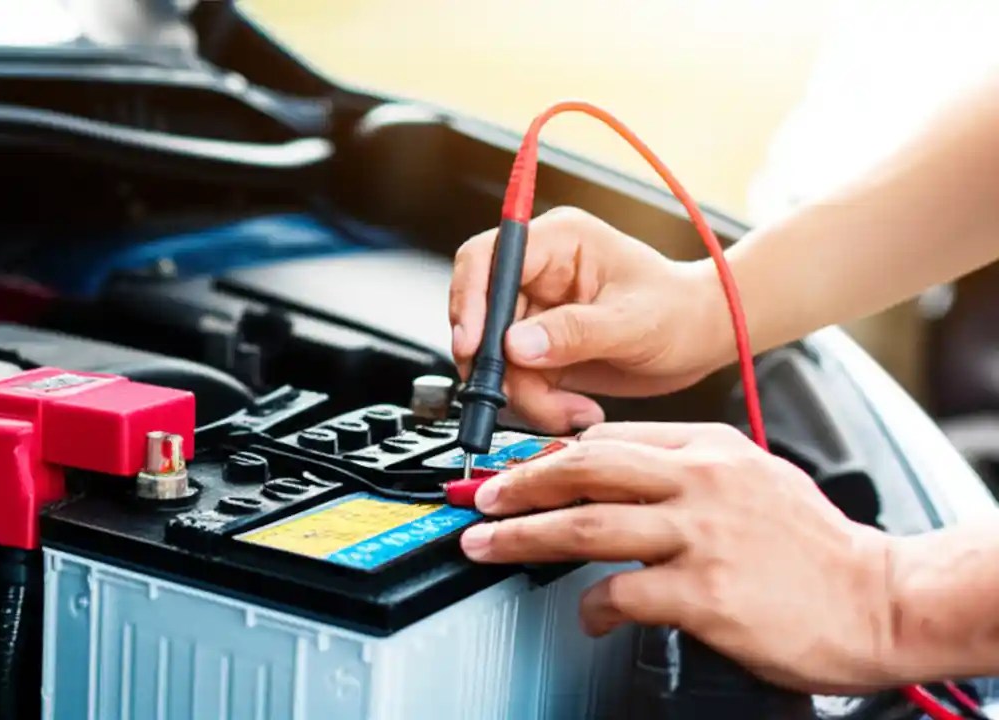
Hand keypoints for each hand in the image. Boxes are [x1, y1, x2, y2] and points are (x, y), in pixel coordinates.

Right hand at [449, 207, 728, 432]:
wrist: (701, 340)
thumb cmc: (680, 312)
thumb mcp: (634, 322)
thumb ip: (574, 333)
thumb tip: (514, 346)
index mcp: (557, 242)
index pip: (487, 258)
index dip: (469, 299)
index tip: (473, 346)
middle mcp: (537, 274)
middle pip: (482, 317)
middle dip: (499, 367)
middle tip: (527, 399)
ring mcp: (534, 313)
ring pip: (494, 359)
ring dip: (525, 395)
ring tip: (572, 411)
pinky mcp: (538, 348)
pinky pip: (514, 381)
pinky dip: (538, 404)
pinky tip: (576, 409)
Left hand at [457, 421, 899, 693]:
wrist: (882, 599)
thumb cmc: (818, 549)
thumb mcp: (755, 478)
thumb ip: (688, 470)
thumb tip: (617, 473)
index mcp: (711, 448)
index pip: (610, 439)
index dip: (550, 454)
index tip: (517, 470)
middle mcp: (701, 481)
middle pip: (583, 469)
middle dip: (519, 484)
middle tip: (482, 497)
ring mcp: (701, 536)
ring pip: (584, 526)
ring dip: (522, 538)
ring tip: (487, 544)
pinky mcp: (705, 593)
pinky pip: (621, 594)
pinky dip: (591, 607)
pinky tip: (586, 616)